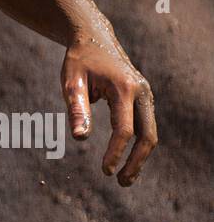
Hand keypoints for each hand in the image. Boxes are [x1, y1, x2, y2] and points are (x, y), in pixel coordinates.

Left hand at [61, 36, 157, 185]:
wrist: (94, 39)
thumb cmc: (79, 61)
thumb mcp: (71, 83)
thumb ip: (76, 109)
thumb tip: (79, 139)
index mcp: (124, 89)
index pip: (124, 129)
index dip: (115, 153)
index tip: (104, 171)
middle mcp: (142, 92)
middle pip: (148, 134)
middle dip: (136, 161)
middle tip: (121, 183)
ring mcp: (146, 95)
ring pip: (151, 132)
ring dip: (140, 157)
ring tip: (125, 179)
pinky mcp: (143, 99)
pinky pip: (146, 126)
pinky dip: (139, 145)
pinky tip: (126, 161)